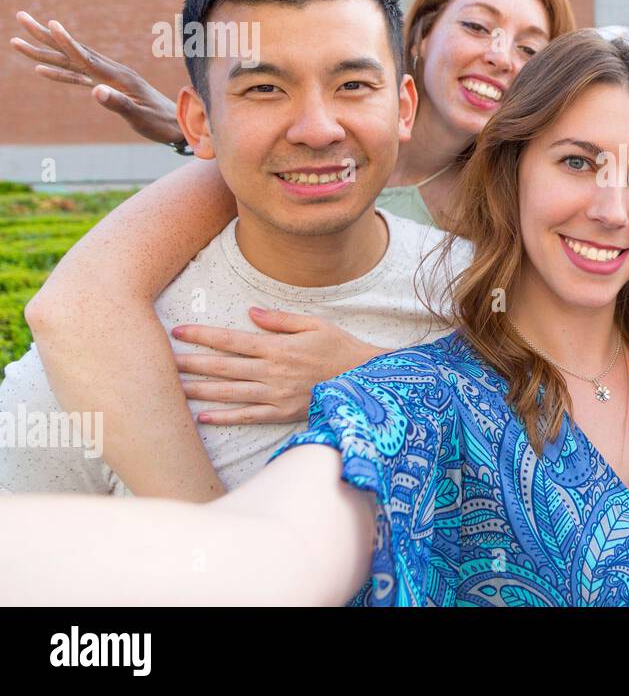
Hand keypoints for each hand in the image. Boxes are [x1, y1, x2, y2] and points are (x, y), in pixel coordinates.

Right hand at [10, 11, 183, 145]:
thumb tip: (95, 91)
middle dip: (44, 36)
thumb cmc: (160, 123)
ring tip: (20, 40)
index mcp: (119, 77)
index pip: (86, 57)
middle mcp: (112, 72)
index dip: (67, 42)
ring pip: (71, 60)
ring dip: (46, 49)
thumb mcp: (140, 117)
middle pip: (72, 51)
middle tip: (20, 17)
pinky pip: (78, 75)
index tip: (51, 24)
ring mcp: (108, 78)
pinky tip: (42, 70)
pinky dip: (59, 72)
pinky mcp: (108, 86)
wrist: (179, 123)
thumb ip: (118, 103)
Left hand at [172, 307, 387, 424]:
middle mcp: (271, 371)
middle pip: (222, 367)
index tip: (178, 332)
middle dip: (190, 363)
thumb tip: (251, 312)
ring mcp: (275, 395)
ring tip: (172, 388)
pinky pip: (247, 416)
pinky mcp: (282, 413)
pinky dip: (224, 417)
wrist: (365, 380)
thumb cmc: (341, 349)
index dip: (202, 335)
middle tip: (162, 362)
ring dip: (198, 390)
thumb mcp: (316, 324)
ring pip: (229, 393)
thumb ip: (281, 319)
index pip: (230, 340)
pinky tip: (202, 416)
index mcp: (277, 347)